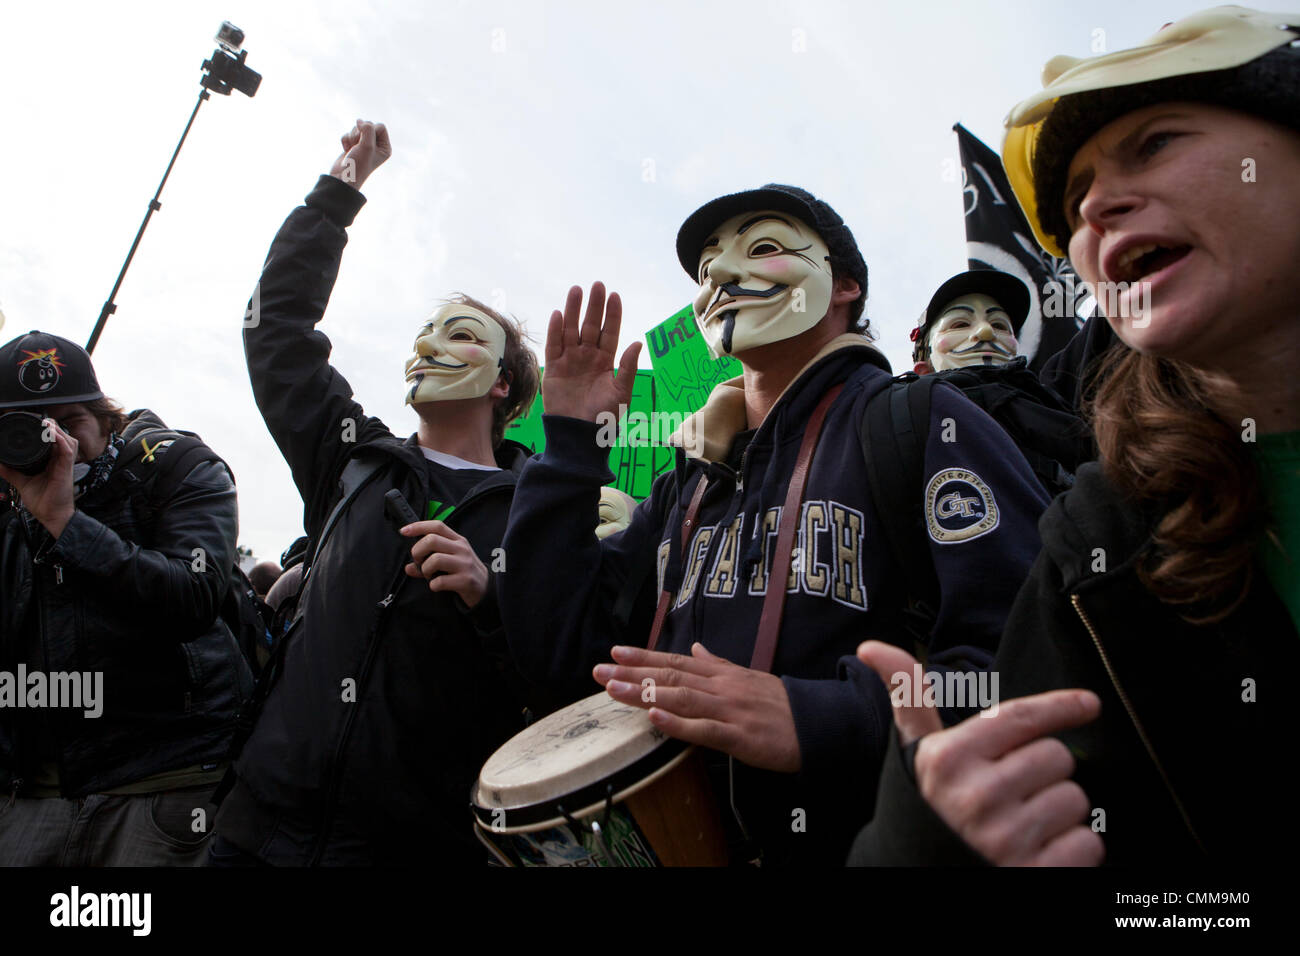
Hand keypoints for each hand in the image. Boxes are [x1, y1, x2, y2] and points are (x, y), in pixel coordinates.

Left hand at [0, 419, 76, 539]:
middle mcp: (60, 461)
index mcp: (53, 462)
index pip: (54, 441)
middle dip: (53, 426)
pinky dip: (61, 441)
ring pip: (68, 440)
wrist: (52, 516)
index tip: (35, 423)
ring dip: (57, 430)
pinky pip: (67, 451)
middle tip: (42, 421)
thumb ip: (11, 471)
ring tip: (46, 424)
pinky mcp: (66, 469)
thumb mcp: (22, 483)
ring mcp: (65, 465)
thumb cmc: (43, 502)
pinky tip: (52, 434)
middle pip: (63, 436)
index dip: (48, 430)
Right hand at [329, 119, 391, 189]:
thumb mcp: (367, 146)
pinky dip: (345, 140)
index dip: (371, 130)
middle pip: (369, 125)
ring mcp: (364, 145)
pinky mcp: (353, 145)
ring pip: (357, 128)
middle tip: (357, 145)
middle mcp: (377, 146)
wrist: (342, 177)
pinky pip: (348, 133)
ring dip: (352, 136)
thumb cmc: (358, 165)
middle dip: (360, 133)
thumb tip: (359, 120)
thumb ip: (367, 129)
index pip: (381, 126)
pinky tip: (346, 150)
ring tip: (352, 148)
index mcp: (385, 148)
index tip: (365, 141)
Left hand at [400, 519, 487, 606]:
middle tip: (419, 562)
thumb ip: (428, 562)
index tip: (404, 531)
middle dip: (417, 552)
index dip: (418, 526)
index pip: (437, 526)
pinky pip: (440, 581)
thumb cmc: (464, 572)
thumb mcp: (450, 561)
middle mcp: (461, 549)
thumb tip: (409, 567)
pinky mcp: (465, 580)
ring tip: (429, 575)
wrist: (486, 589)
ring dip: (425, 570)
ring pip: (434, 559)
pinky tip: (437, 586)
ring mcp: (464, 564)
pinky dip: (433, 585)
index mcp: (457, 540)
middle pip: (431, 540)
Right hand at [542, 283, 641, 422]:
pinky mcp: (554, 369)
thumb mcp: (622, 393)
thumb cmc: (604, 417)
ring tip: (577, 290)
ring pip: (572, 330)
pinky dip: (555, 330)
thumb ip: (628, 367)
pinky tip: (559, 314)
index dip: (612, 315)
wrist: (579, 434)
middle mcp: (587, 357)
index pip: (610, 333)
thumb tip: (636, 342)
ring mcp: (570, 361)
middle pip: (591, 326)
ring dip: (574, 311)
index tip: (615, 296)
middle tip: (597, 285)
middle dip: (594, 306)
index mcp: (606, 361)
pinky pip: (554, 346)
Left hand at [594, 643, 800, 771]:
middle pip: (670, 677)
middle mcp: (721, 687)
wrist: (817, 725)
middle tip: (598, 672)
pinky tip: (654, 718)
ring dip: (645, 693)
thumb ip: (718, 663)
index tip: (615, 653)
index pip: (676, 662)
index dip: (644, 657)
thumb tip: (695, 647)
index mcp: (721, 674)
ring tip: (614, 689)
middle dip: (632, 674)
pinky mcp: (738, 736)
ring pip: (680, 698)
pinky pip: (703, 730)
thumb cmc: (780, 705)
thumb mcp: (747, 677)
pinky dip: (677, 724)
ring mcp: (729, 710)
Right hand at [857, 641, 1104, 865]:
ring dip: (1059, 815)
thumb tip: (872, 647)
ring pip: (1075, 801)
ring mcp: (1007, 839)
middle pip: (1056, 757)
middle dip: (1043, 775)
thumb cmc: (932, 808)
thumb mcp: (918, 756)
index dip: (1060, 706)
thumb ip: (908, 698)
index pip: (1019, 717)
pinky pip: (1088, 843)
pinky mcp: (1036, 873)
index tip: (1090, 703)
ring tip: (1023, 827)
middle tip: (1013, 795)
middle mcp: (977, 797)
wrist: (922, 875)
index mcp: (949, 759)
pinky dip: (1073, 851)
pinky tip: (1038, 854)